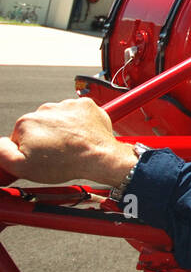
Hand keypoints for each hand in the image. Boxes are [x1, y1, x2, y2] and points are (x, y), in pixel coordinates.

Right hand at [0, 98, 137, 186]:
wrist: (99, 157)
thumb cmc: (64, 163)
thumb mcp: (23, 167)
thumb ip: (3, 153)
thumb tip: (0, 144)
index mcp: (27, 122)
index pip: (21, 136)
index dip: (29, 149)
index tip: (40, 157)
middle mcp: (45, 108)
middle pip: (40, 126)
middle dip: (45, 138)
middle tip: (57, 154)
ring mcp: (67, 105)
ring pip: (59, 119)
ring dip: (63, 130)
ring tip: (71, 146)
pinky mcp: (85, 105)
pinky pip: (77, 114)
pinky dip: (79, 123)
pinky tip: (81, 136)